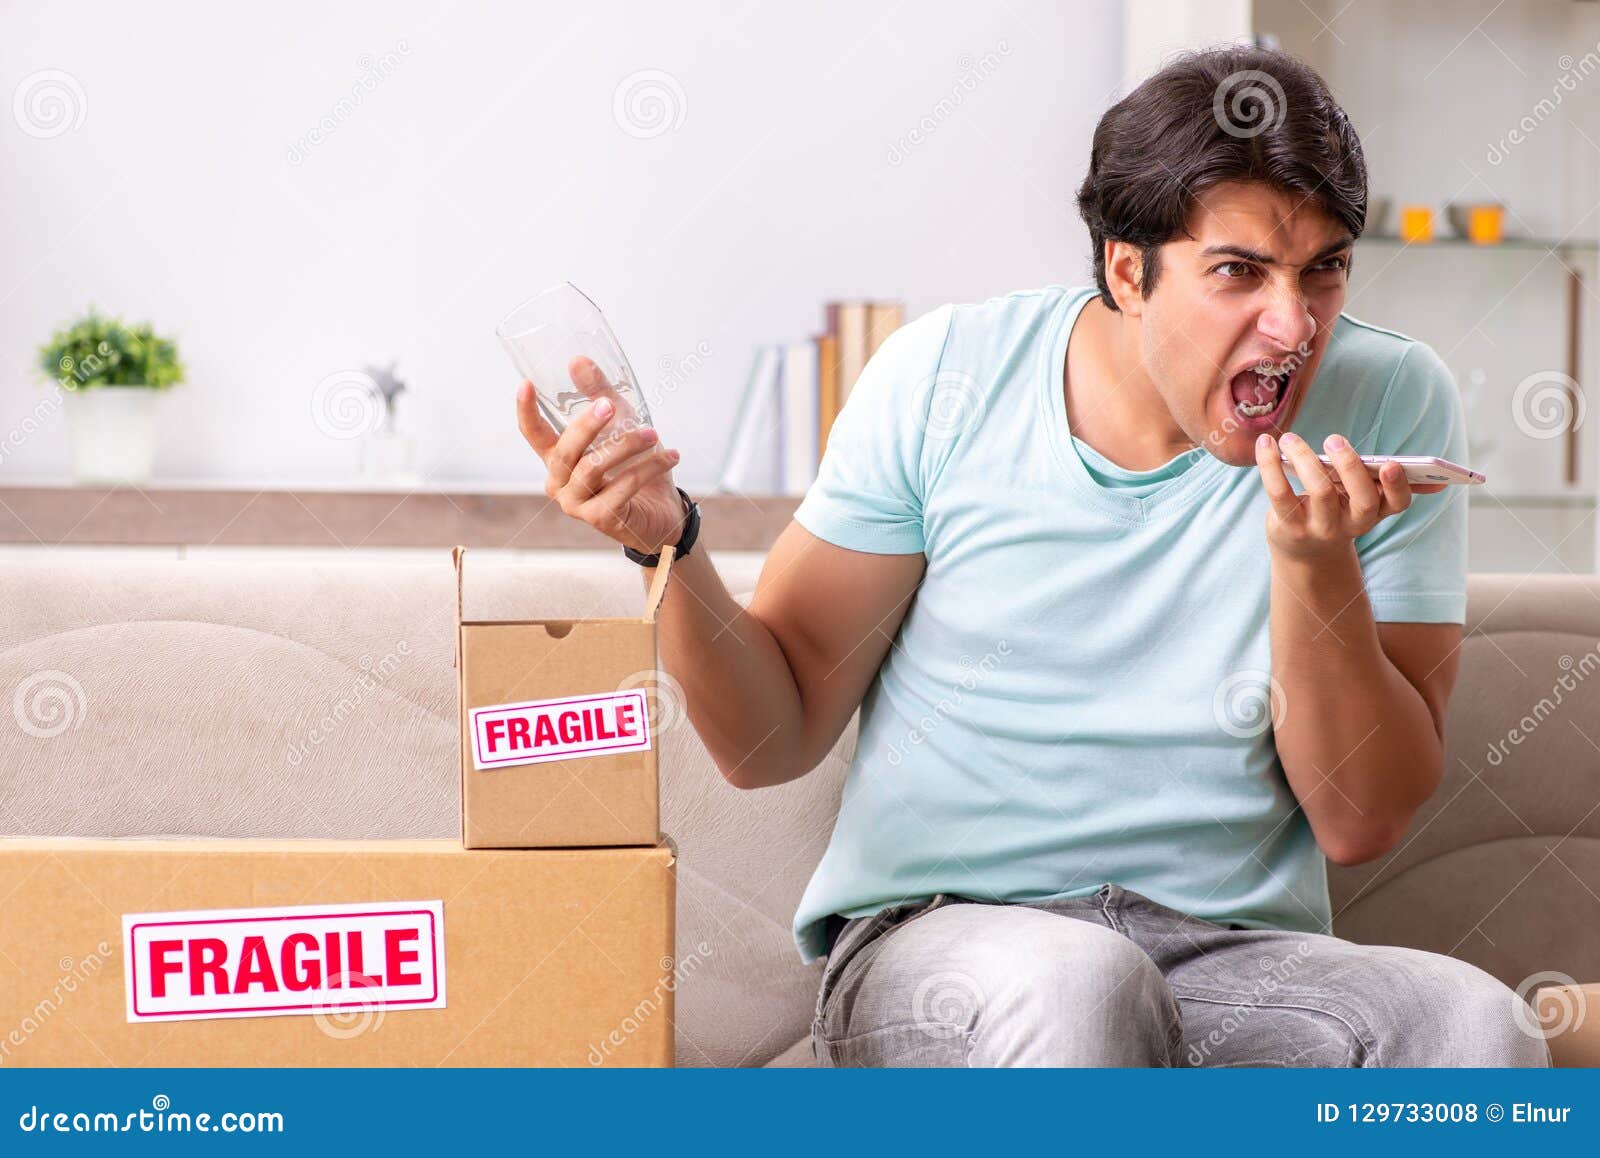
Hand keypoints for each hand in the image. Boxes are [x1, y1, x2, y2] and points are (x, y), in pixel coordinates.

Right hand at [517, 356, 685, 553]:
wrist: (662, 511)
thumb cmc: (634, 466)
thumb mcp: (620, 424)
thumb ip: (600, 395)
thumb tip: (577, 361)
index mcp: (558, 458)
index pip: (533, 434)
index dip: (526, 410)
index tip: (526, 383)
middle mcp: (559, 482)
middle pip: (564, 451)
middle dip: (587, 426)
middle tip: (609, 406)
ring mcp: (576, 504)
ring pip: (592, 468)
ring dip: (626, 446)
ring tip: (653, 434)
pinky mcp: (601, 518)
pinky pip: (621, 488)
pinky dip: (647, 469)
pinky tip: (669, 458)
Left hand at [1256, 431, 1445, 560]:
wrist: (1303, 549)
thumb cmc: (1338, 509)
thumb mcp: (1364, 499)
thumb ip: (1391, 487)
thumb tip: (1440, 481)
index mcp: (1375, 512)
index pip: (1396, 504)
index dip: (1397, 486)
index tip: (1394, 465)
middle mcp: (1351, 524)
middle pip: (1360, 499)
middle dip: (1350, 467)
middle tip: (1334, 439)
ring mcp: (1320, 528)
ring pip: (1319, 493)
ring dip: (1305, 458)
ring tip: (1291, 438)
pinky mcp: (1288, 526)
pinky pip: (1278, 493)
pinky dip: (1269, 465)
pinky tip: (1266, 443)